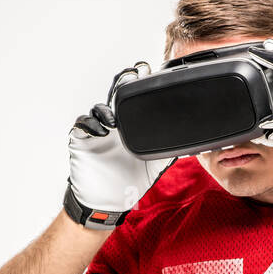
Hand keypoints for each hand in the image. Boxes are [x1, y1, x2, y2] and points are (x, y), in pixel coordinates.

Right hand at [64, 62, 174, 226]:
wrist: (107, 202)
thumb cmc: (128, 181)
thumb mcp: (154, 164)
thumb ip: (168, 149)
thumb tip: (191, 142)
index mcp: (130, 126)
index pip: (133, 98)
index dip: (137, 82)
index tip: (148, 71)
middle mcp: (112, 124)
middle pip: (115, 94)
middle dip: (123, 81)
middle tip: (134, 74)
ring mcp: (96, 131)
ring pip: (98, 108)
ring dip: (107, 109)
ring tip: (116, 120)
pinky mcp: (81, 140)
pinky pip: (82, 124)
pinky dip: (91, 124)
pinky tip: (103, 131)